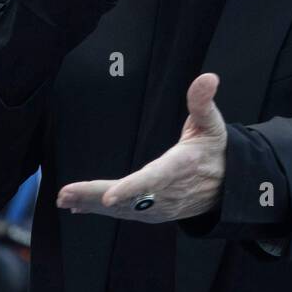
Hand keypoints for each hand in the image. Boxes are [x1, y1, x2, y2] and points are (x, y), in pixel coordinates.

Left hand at [57, 72, 226, 221]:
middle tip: (65, 194)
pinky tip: (78, 207)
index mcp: (181, 167)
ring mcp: (161, 207)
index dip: (131, 188)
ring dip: (91, 204)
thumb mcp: (212, 124)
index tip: (109, 195)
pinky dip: (100, 211)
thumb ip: (203, 101)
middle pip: (128, 198)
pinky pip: (125, 214)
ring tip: (64, 199)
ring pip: (122, 209)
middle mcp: (169, 192)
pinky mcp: (154, 213)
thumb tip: (208, 78)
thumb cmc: (214, 150)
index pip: (154, 179)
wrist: (227, 187)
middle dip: (95, 197)